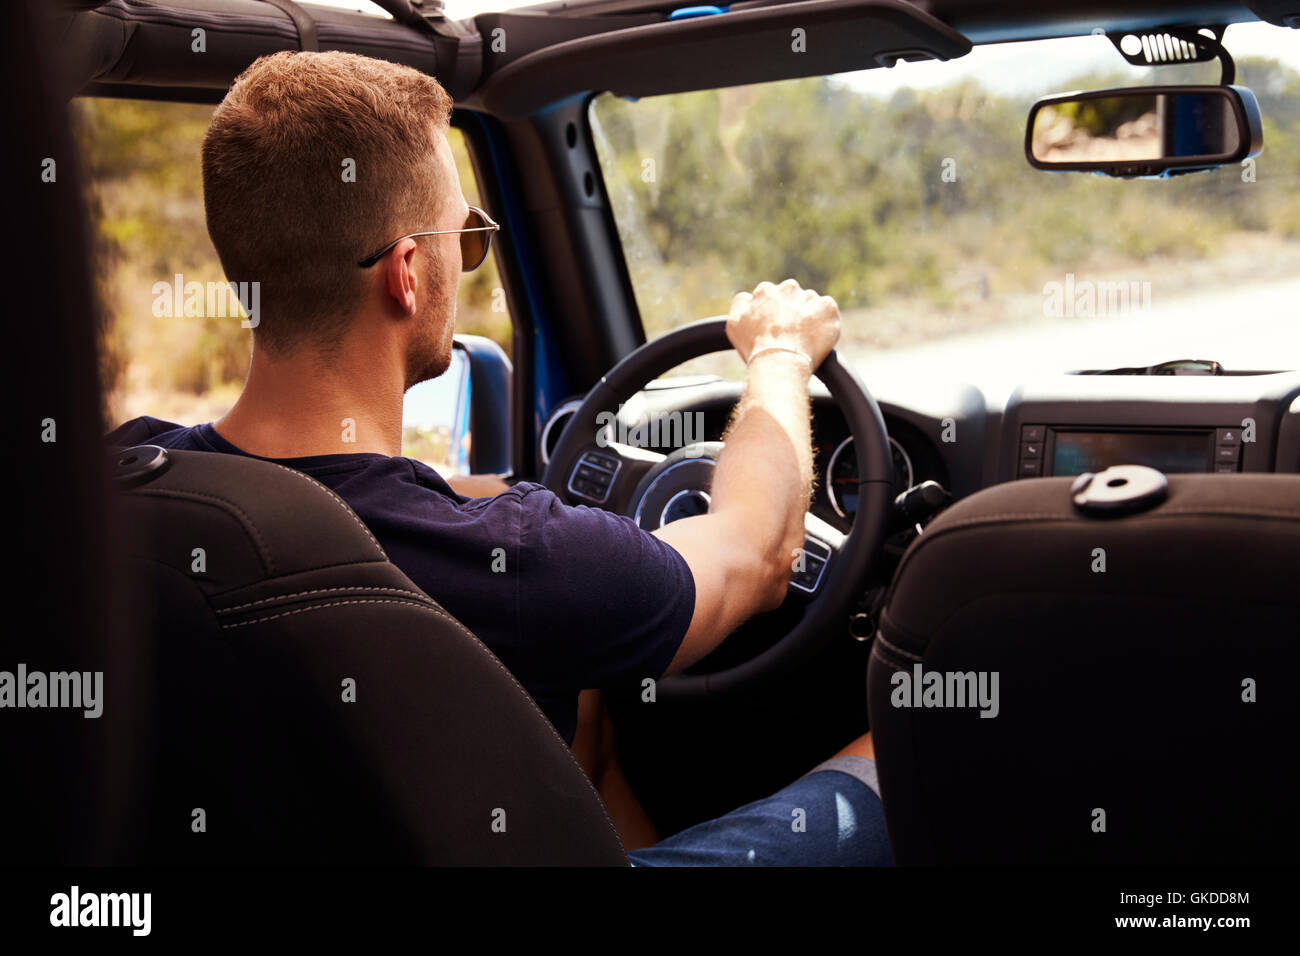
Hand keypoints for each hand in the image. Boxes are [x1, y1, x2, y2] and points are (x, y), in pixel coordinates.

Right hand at [726, 278, 840, 368]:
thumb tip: (748, 297)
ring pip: (810, 304)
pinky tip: (816, 337)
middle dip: (792, 311)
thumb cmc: (755, 347)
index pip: (771, 297)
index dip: (773, 314)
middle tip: (789, 334)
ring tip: (803, 339)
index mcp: (766, 291)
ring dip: (808, 317)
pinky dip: (825, 322)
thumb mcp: (734, 323)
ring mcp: (809, 297)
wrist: (779, 362)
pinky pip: (828, 310)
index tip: (774, 328)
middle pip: (792, 297)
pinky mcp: (827, 307)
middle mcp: (788, 288)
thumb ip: (740, 303)